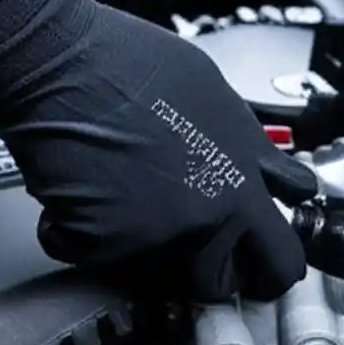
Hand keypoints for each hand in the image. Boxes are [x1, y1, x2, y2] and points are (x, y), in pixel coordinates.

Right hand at [0, 0, 317, 300]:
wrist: (60, 59)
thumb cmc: (130, 62)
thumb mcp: (220, 96)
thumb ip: (248, 151)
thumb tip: (265, 174)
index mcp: (243, 179)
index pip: (283, 257)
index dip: (270, 261)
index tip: (258, 258)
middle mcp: (207, 216)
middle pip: (225, 285)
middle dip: (213, 276)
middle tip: (196, 250)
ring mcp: (154, 236)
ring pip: (158, 276)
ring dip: (146, 251)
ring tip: (129, 199)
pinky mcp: (99, 246)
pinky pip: (97, 259)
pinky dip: (86, 234)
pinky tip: (86, 191)